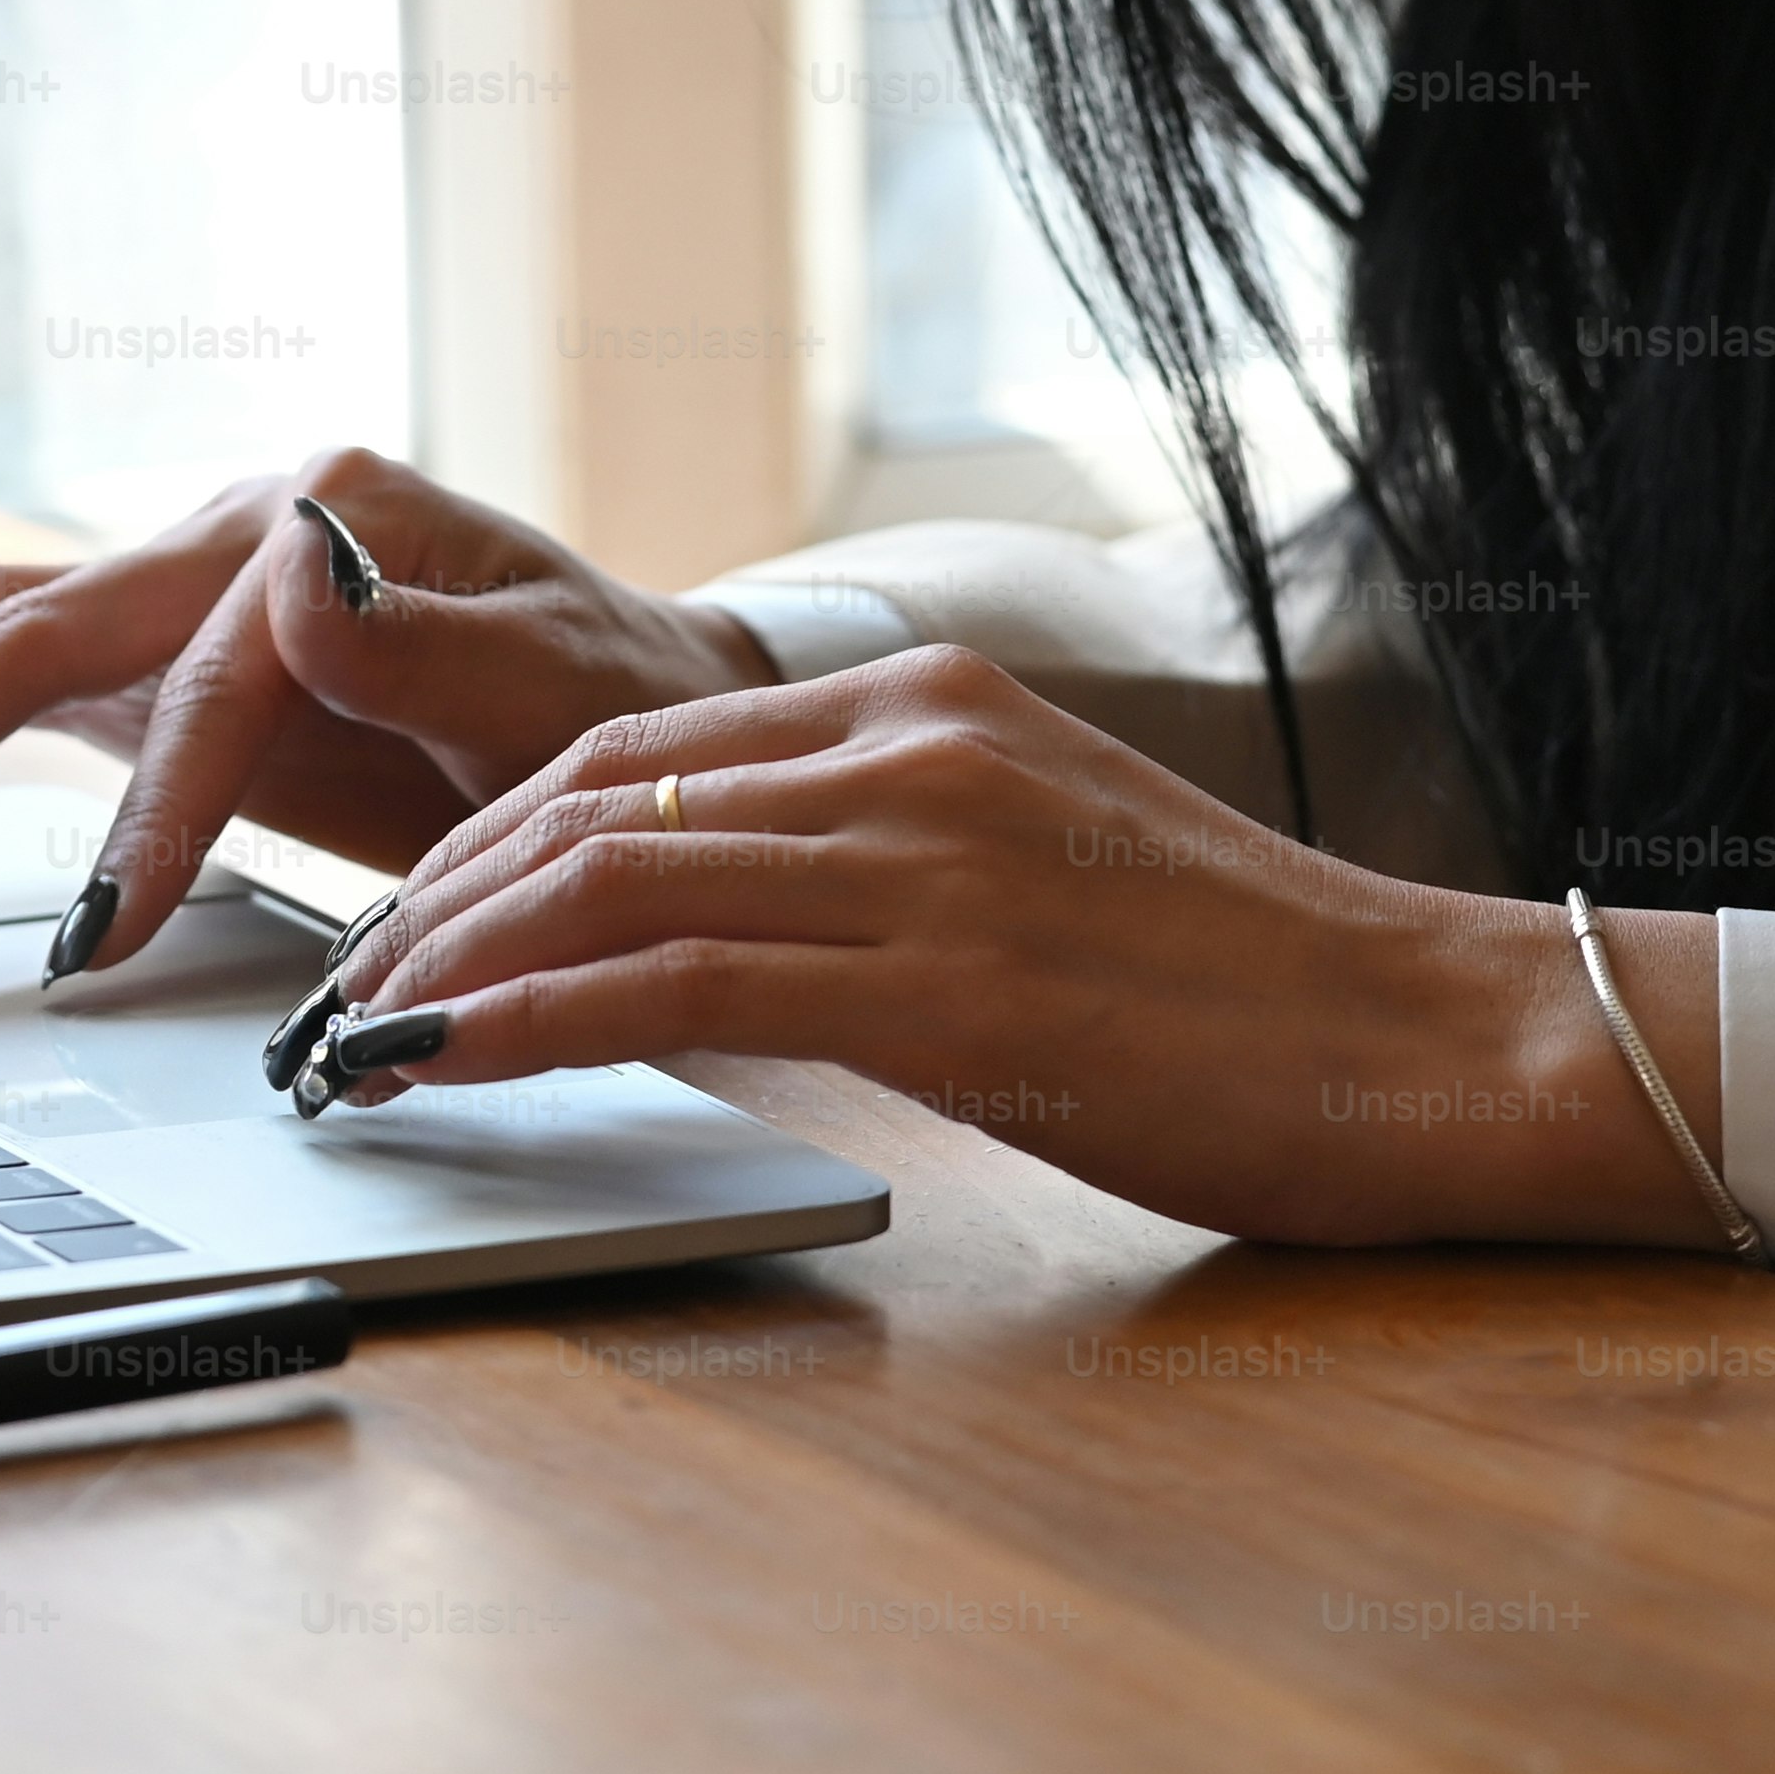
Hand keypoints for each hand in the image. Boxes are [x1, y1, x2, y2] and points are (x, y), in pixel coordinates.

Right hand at [0, 449, 777, 974]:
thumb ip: (448, 647)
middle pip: (31, 619)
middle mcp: (225, 524)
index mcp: (334, 517)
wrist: (632, 705)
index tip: (96, 945)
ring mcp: (162, 578)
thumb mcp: (573, 695)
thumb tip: (312, 573)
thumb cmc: (614, 712)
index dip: (153, 813)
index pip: (208, 677)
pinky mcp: (124, 644)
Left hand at [297, 647, 1738, 1250]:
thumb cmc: (1251, 1000)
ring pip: (602, 877)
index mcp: (924, 710)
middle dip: (426, 900)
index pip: (633, 751)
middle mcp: (908, 746)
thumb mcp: (1034, 884)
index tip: (397, 925)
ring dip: (441, 965)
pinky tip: (438, 1063)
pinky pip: (673, 976)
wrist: (1445, 1040)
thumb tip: (708, 939)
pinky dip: (522, 1017)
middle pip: (584, 799)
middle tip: (329, 995)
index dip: (483, 840)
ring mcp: (927, 850)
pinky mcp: (946, 973)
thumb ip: (877, 878)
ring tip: (347, 1043)